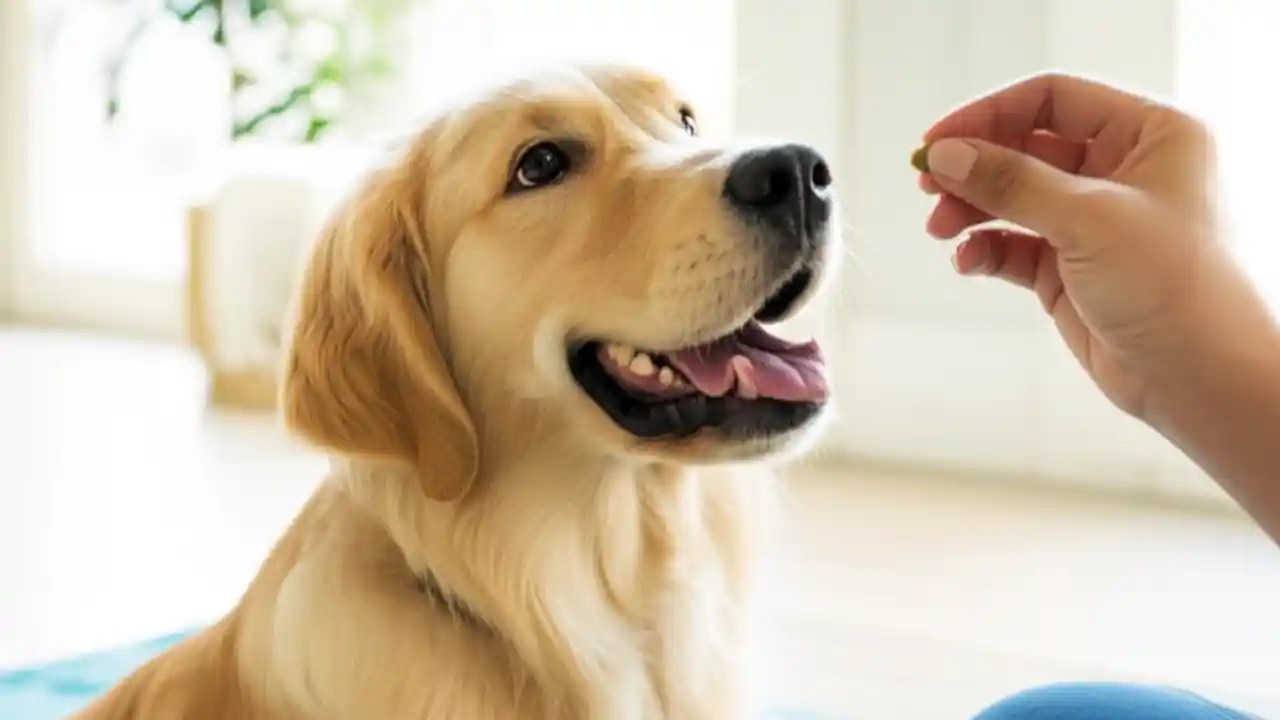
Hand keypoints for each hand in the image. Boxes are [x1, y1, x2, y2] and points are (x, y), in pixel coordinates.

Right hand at [915, 72, 1245, 420]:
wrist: (1202, 379)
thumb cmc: (1178, 288)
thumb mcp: (1089, 220)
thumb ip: (1011, 182)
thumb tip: (944, 154)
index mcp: (1151, 134)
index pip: (1053, 99)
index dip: (989, 114)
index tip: (936, 141)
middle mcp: (1125, 170)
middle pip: (1026, 146)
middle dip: (975, 165)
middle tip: (928, 183)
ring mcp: (1096, 221)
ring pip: (1015, 197)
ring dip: (972, 208)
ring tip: (940, 229)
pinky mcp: (1073, 269)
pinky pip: (1015, 245)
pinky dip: (986, 248)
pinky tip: (967, 261)